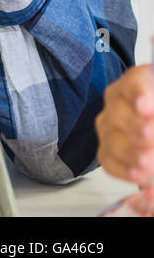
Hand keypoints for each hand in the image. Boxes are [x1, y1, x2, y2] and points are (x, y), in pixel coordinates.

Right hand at [97, 65, 153, 183]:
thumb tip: (151, 120)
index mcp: (142, 84)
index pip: (135, 81)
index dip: (138, 92)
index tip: (146, 108)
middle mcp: (120, 102)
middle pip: (117, 110)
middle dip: (134, 126)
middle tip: (150, 136)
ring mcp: (110, 125)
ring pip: (110, 137)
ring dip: (130, 152)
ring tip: (148, 164)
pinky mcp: (108, 150)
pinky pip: (107, 159)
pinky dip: (123, 169)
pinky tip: (140, 175)